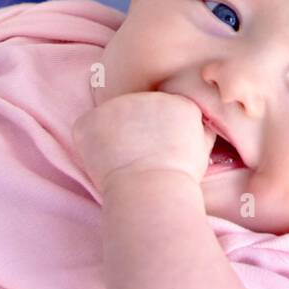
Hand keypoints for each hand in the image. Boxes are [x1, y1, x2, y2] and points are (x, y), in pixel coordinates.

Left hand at [72, 91, 215, 194]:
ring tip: (124, 163)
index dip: (159, 133)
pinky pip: (87, 129)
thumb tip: (198, 121)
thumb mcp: (202, 150)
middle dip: (135, 129)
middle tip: (140, 158)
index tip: (162, 153)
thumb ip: (200, 128)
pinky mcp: (90, 120)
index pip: (163, 110)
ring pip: (111, 118)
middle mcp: (145, 96)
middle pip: (136, 110)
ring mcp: (114, 106)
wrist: (152, 192)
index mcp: (175, 101)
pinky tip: (105, 164)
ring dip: (113, 135)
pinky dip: (91, 146)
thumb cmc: (179, 179)